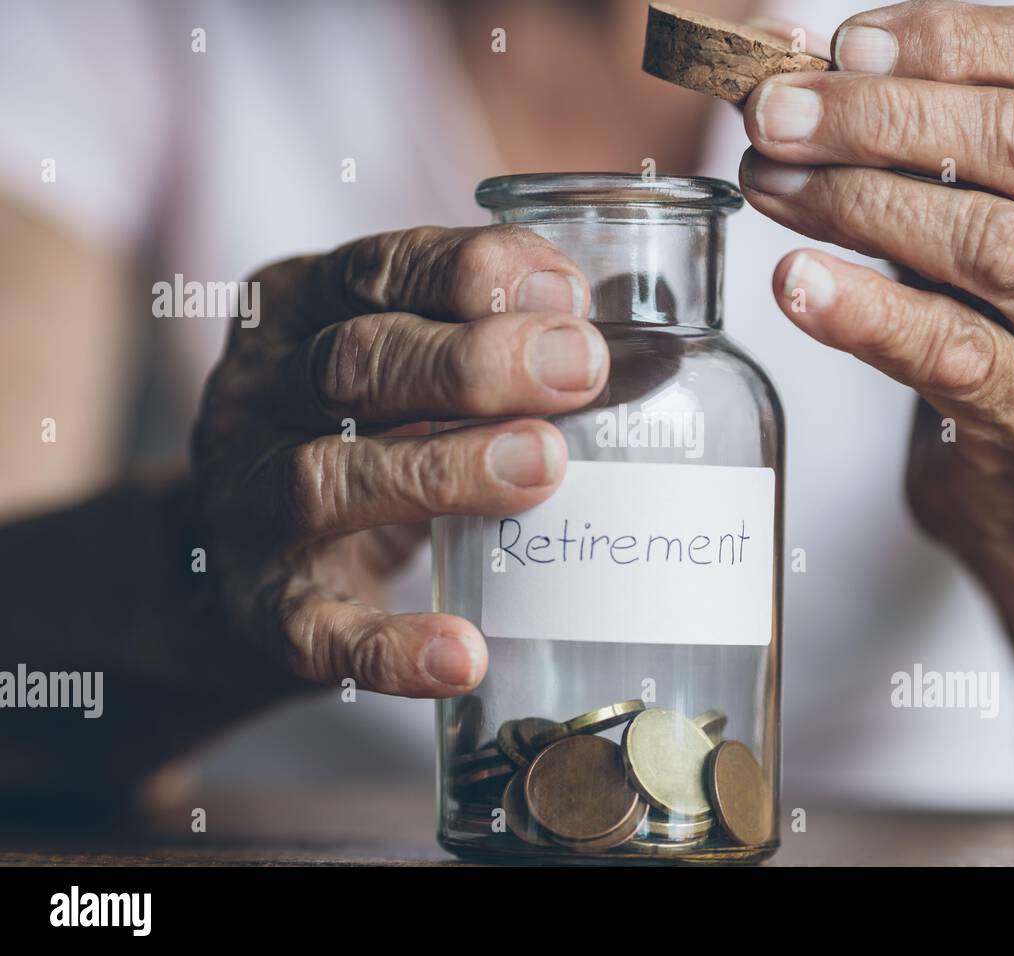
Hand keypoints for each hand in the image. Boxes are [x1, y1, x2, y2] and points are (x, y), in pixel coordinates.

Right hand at [192, 226, 606, 698]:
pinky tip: (464, 654)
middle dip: (474, 362)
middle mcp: (261, 395)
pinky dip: (389, 645)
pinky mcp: (261, 608)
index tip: (571, 294)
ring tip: (544, 467)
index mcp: (302, 309)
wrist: (238, 561)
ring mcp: (249, 504)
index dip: (473, 273)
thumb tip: (645, 336)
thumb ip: (490, 335)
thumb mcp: (404, 363)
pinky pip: (317, 630)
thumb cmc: (364, 434)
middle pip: (356, 362)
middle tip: (584, 370)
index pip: (380, 267)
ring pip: (327, 478)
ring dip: (440, 471)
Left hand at [739, 0, 1013, 583]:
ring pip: (983, 243)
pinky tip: (799, 283)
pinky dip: (865, 312)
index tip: (847, 46)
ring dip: (857, 203)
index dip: (948, 41)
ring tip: (771, 185)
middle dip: (877, 119)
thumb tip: (800, 65)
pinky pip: (951, 350)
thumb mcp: (1006, 200)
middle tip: (776, 117)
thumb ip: (932, 129)